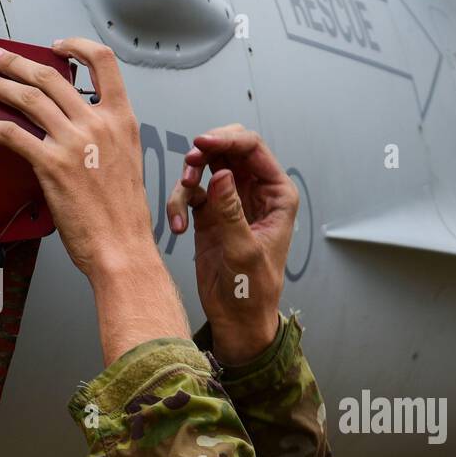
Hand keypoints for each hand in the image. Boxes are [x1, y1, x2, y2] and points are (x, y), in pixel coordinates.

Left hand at [0, 37, 189, 362]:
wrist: (123, 248)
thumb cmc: (124, 218)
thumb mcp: (127, 165)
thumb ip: (105, 139)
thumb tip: (76, 129)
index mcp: (121, 122)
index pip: (104, 63)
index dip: (76, 46)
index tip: (56, 47)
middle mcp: (98, 124)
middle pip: (50, 75)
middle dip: (15, 62)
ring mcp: (73, 142)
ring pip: (26, 97)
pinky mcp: (51, 164)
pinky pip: (9, 134)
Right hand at [168, 125, 297, 363]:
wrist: (237, 318)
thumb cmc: (252, 290)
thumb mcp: (243, 250)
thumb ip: (231, 211)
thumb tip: (220, 174)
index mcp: (277, 195)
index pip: (253, 149)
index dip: (227, 138)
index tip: (200, 144)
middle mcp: (256, 192)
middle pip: (229, 148)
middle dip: (206, 151)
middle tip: (190, 164)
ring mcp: (232, 201)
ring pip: (207, 166)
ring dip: (190, 176)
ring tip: (184, 195)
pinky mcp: (210, 214)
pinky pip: (191, 192)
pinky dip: (179, 202)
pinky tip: (178, 225)